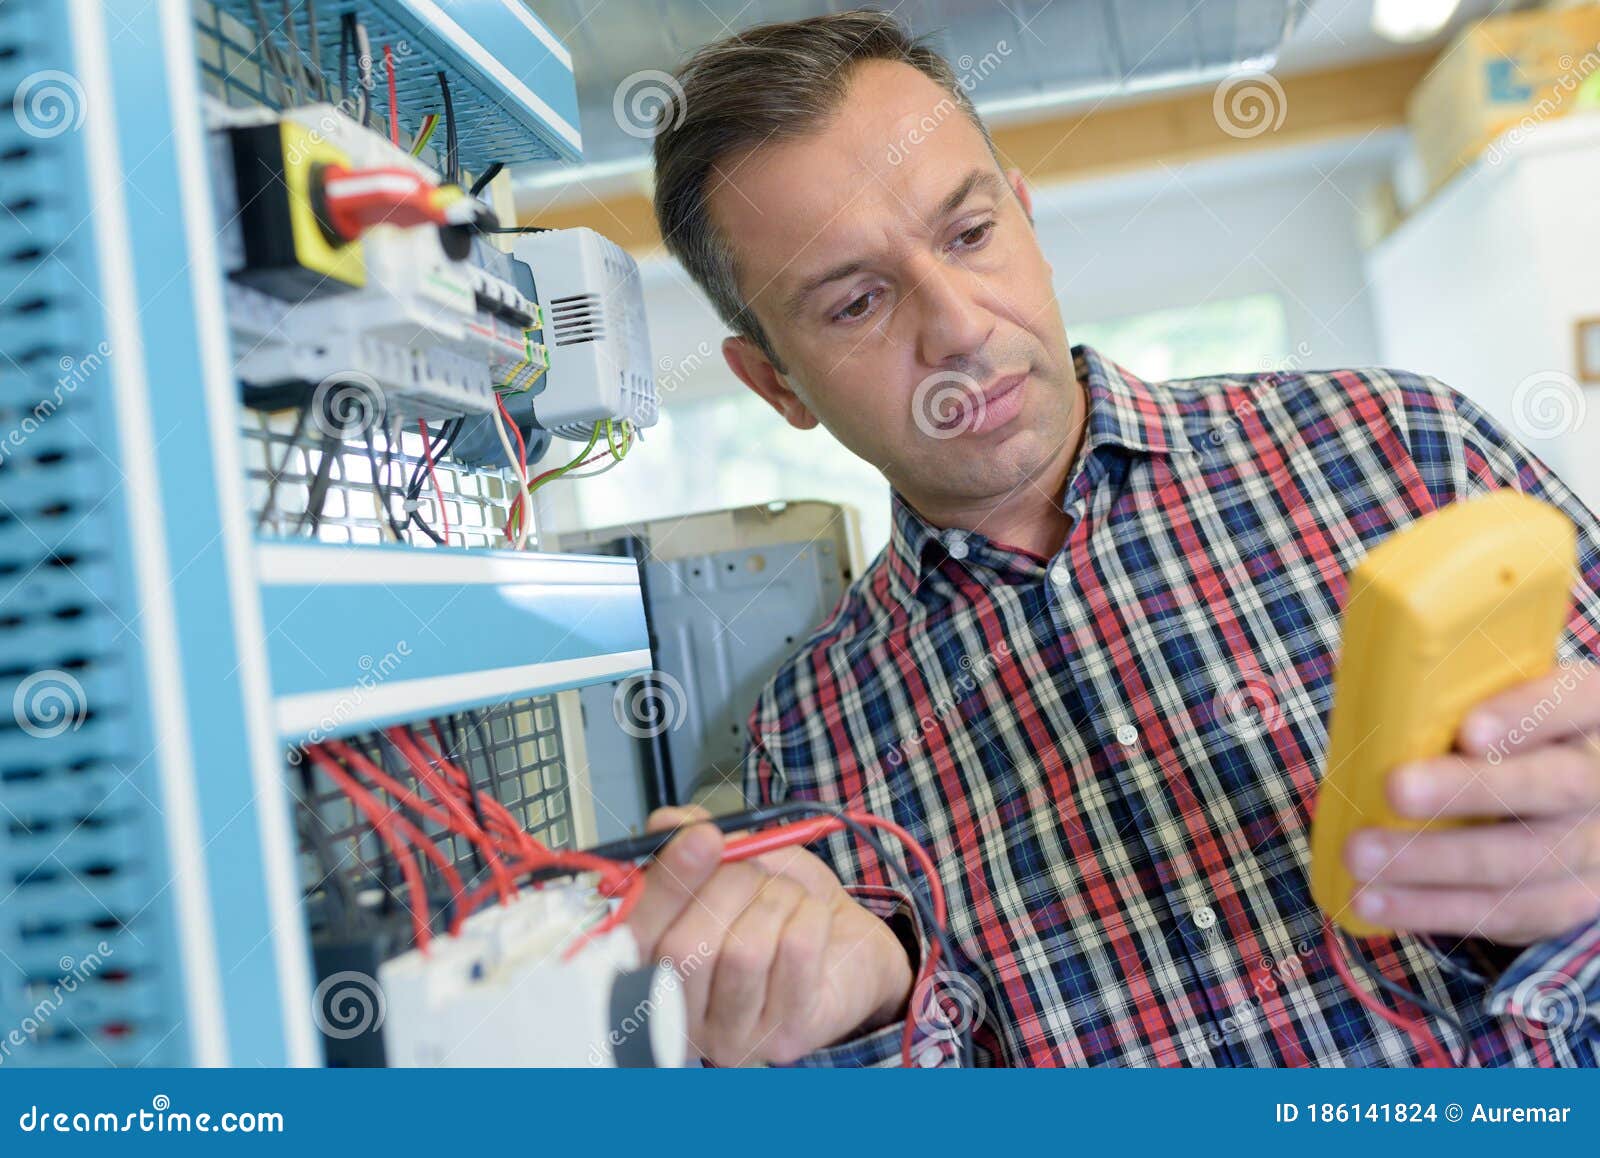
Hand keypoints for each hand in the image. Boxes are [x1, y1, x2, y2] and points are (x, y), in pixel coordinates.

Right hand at [624, 804, 913, 1065]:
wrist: (849, 947)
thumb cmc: (779, 909)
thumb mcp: (738, 863)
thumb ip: (696, 842)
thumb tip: (667, 823)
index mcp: (652, 972)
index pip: (635, 937)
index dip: (665, 885)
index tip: (701, 837)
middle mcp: (682, 1019)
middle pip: (686, 949)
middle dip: (731, 885)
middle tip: (757, 867)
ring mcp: (732, 1039)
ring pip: (745, 951)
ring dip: (777, 900)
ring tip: (790, 898)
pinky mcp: (786, 1040)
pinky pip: (795, 952)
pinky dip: (812, 915)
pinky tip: (816, 920)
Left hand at [1344, 663, 1599, 944]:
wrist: (1549, 815)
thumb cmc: (1496, 745)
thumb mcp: (1491, 710)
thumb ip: (1444, 701)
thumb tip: (1362, 688)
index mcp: (1588, 713)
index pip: (1575, 699)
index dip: (1527, 713)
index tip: (1469, 731)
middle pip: (1553, 784)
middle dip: (1468, 790)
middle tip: (1395, 789)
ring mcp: (1594, 845)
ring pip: (1527, 859)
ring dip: (1435, 862)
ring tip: (1362, 857)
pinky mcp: (1572, 900)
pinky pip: (1509, 912)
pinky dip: (1435, 908)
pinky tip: (1378, 901)